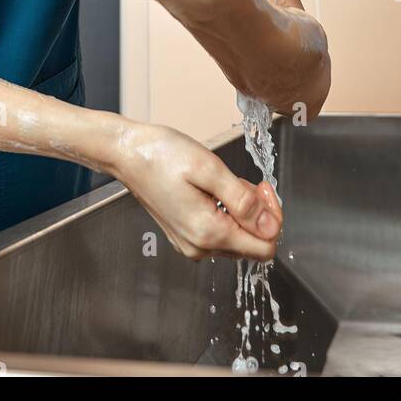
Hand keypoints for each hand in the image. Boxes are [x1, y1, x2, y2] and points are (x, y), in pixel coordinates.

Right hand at [112, 121, 282, 260]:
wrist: (127, 153)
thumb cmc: (163, 155)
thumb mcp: (209, 169)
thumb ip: (243, 200)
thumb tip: (270, 225)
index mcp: (208, 234)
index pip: (265, 247)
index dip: (272, 217)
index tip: (262, 188)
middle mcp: (199, 247)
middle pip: (252, 244)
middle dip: (258, 213)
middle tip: (247, 180)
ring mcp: (190, 244)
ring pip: (237, 237)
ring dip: (242, 211)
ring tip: (225, 182)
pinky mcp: (185, 235)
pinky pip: (220, 232)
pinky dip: (226, 213)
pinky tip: (214, 190)